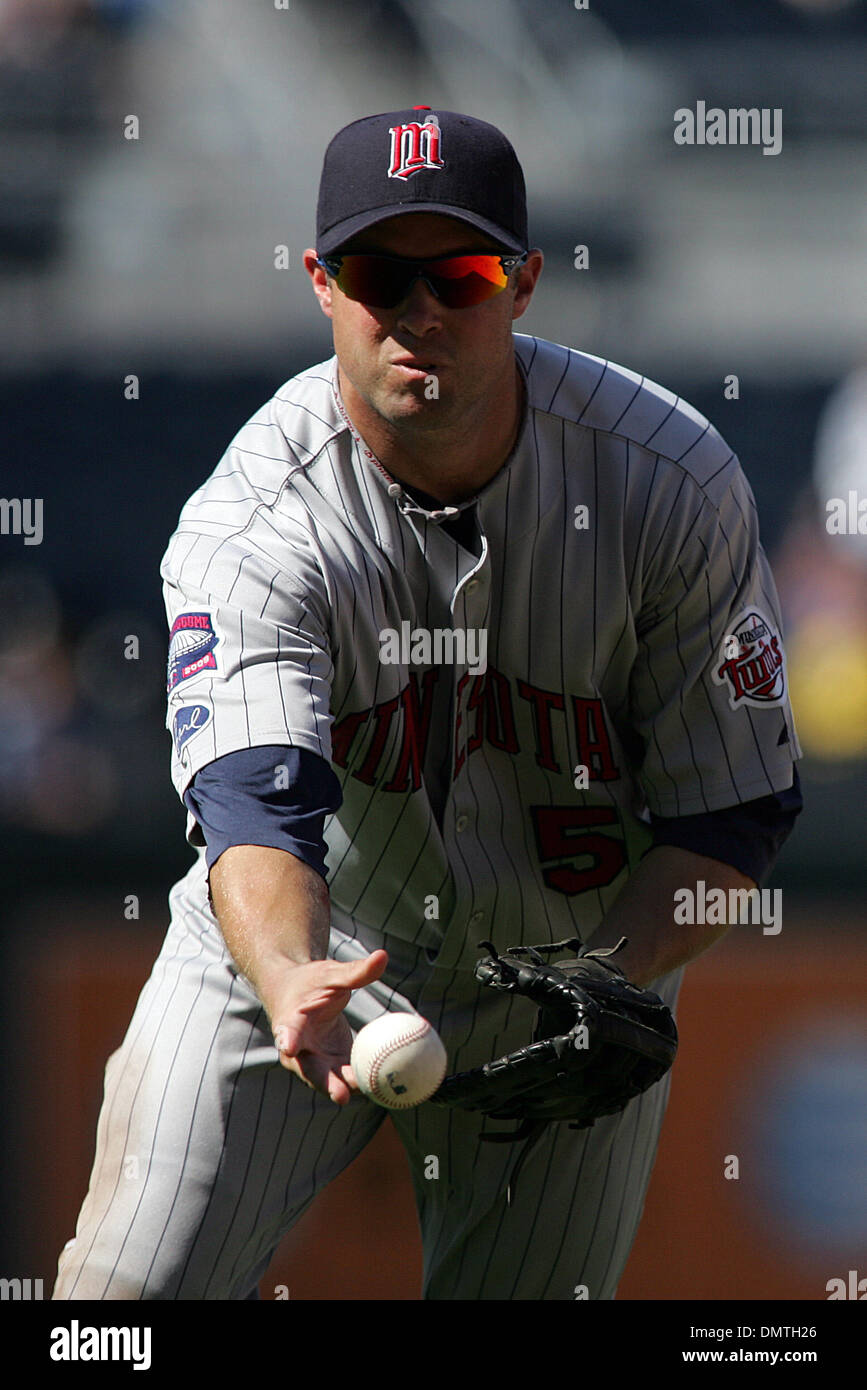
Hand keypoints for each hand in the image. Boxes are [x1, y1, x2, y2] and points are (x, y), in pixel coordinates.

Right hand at [270, 950, 388, 1104]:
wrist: (296, 996)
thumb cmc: (310, 982)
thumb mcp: (331, 973)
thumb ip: (356, 971)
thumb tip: (383, 956)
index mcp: (290, 1023)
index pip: (288, 1032)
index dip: (289, 1040)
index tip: (290, 1046)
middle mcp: (299, 1050)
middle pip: (311, 1070)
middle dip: (326, 1084)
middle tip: (341, 1095)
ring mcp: (315, 1062)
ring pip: (332, 1080)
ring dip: (351, 1088)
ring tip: (374, 1091)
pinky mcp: (331, 1066)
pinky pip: (347, 1077)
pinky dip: (365, 1080)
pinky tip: (388, 1085)